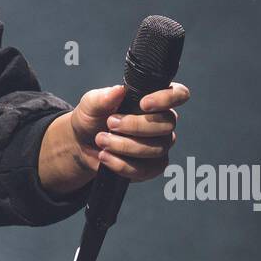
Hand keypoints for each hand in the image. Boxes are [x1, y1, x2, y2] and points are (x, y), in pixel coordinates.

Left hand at [70, 82, 189, 182]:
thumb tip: (118, 90)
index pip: (178, 94)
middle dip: (135, 125)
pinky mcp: (152, 167)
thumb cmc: (92, 119)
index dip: (167, 98)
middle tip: (109, 123)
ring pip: (155, 148)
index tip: (144, 104)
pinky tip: (106, 157)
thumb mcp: (90, 104)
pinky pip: (146, 169)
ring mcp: (160, 145)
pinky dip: (122, 165)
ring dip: (124, 145)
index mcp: (153, 100)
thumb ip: (102, 97)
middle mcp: (162, 122)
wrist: (82, 145)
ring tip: (102, 140)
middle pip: (166, 124)